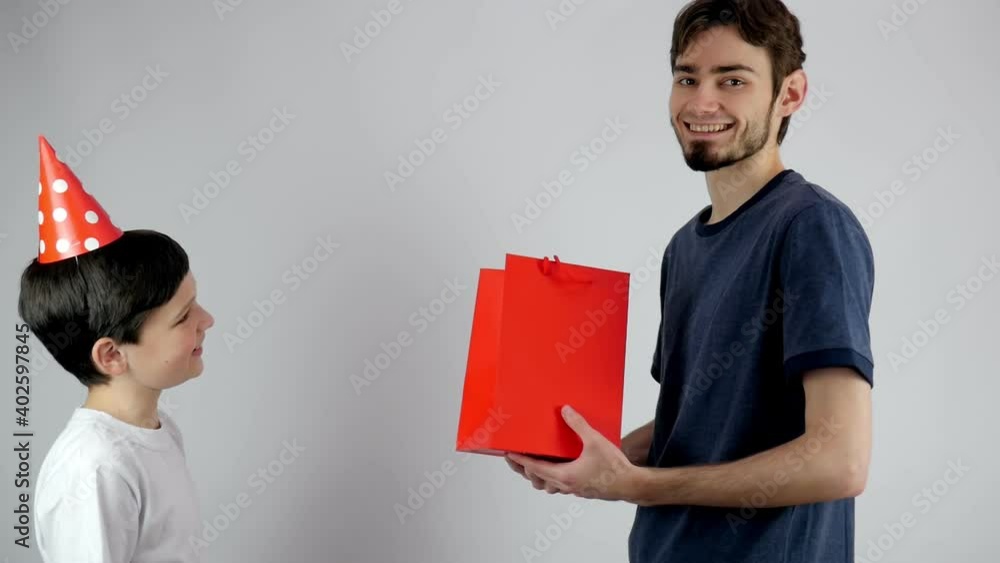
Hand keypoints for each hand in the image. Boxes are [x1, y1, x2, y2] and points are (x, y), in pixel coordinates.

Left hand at [506, 405, 641, 501]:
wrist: (631, 485)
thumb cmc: (614, 467)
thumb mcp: (595, 441)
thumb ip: (578, 425)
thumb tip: (565, 410)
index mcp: (564, 475)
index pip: (534, 468)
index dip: (520, 460)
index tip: (509, 454)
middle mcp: (565, 485)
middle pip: (536, 479)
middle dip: (524, 469)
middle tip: (514, 458)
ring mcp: (573, 489)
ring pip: (548, 485)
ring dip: (537, 476)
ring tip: (531, 465)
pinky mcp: (581, 489)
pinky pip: (559, 485)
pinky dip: (551, 477)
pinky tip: (557, 467)